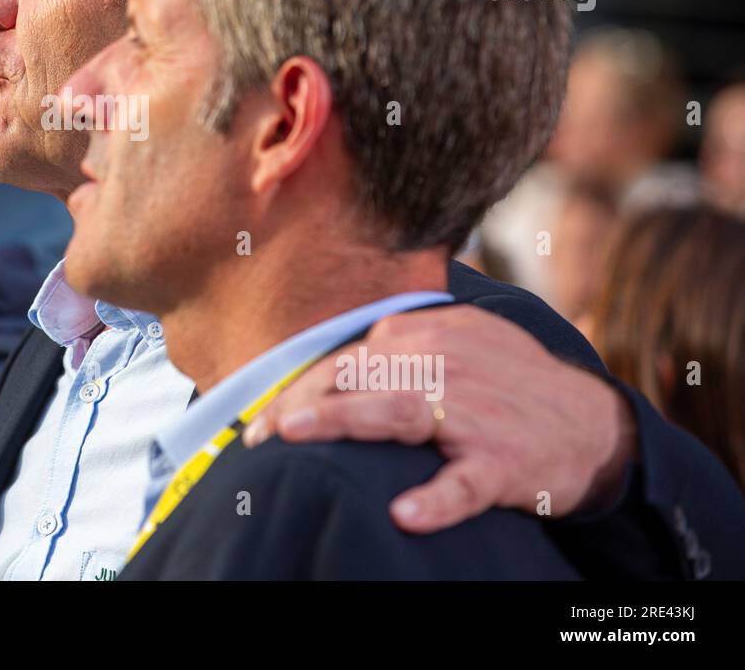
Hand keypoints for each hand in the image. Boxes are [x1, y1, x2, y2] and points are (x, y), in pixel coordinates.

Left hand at [244, 304, 636, 532]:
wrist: (592, 424)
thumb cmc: (510, 384)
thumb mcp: (461, 340)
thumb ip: (405, 340)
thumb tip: (346, 351)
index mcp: (429, 336)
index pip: (347, 360)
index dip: (300, 387)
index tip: (263, 416)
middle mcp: (446, 365)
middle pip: (358, 380)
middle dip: (302, 403)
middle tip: (258, 433)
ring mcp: (474, 415)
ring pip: (398, 412)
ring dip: (343, 422)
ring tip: (295, 435)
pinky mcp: (502, 463)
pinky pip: (465, 484)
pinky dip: (436, 500)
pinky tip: (404, 514)